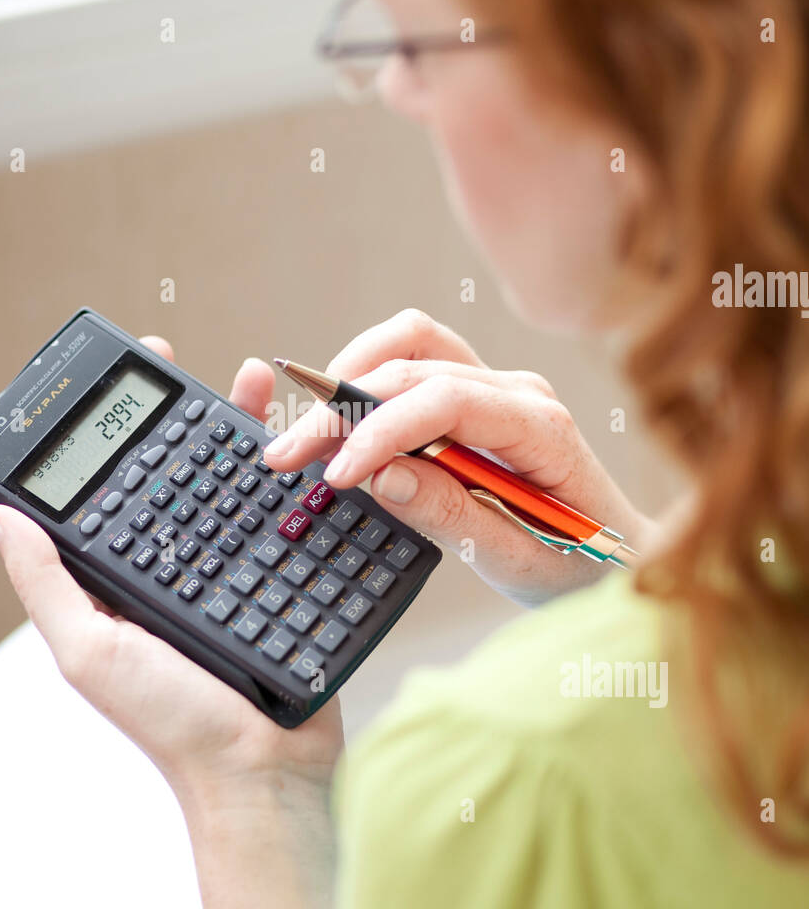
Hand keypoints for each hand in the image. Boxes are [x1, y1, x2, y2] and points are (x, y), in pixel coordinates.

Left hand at [0, 336, 343, 805]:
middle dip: (182, 414)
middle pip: (177, 473)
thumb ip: (45, 583)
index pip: (112, 491)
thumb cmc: (170, 723)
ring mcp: (231, 572)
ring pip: (235, 483)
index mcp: (121, 580)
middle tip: (185, 368)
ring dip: (242, 429)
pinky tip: (303, 442)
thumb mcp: (89, 649)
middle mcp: (174, 569)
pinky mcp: (280, 581)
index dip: (111, 434)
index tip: (117, 385)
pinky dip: (293, 475)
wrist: (266, 774)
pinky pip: (285, 516)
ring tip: (251, 382)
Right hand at [263, 308, 657, 608]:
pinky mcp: (479, 396)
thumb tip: (382, 474)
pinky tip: (342, 424)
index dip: (380, 431)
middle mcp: (519, 392)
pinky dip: (369, 378)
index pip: (446, 401)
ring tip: (308, 430)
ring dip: (352, 374)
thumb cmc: (581, 567)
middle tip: (285, 455)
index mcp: (541, 428)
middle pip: (415, 366)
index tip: (335, 476)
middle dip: (341, 408)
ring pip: (412, 341)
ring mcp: (499, 387)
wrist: (623, 560)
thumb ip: (452, 516)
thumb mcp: (519, 561)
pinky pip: (416, 361)